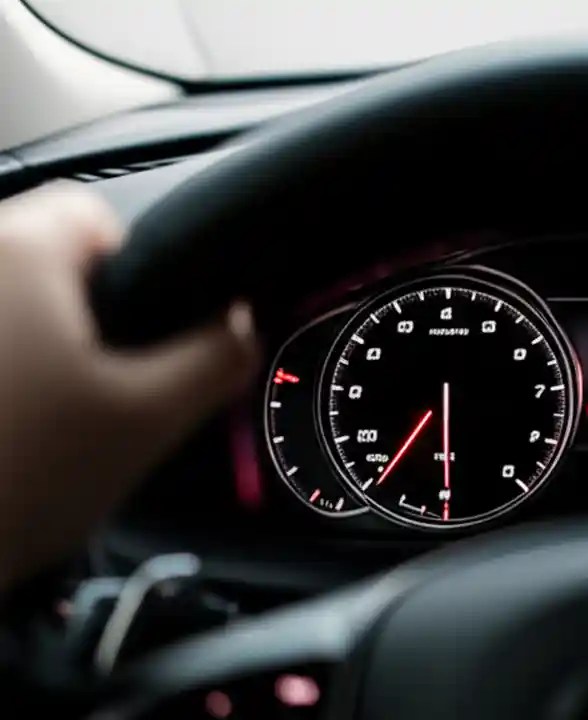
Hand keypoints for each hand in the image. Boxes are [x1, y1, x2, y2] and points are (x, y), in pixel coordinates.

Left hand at [0, 184, 256, 588]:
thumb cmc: (18, 476)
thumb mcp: (150, 419)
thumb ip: (217, 357)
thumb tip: (247, 326)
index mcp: (20, 251)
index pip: (96, 216)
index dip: (139, 270)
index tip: (143, 334)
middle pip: (47, 265)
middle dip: (83, 321)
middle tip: (100, 394)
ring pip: (11, 312)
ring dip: (36, 353)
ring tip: (46, 424)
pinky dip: (8, 378)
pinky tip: (8, 435)